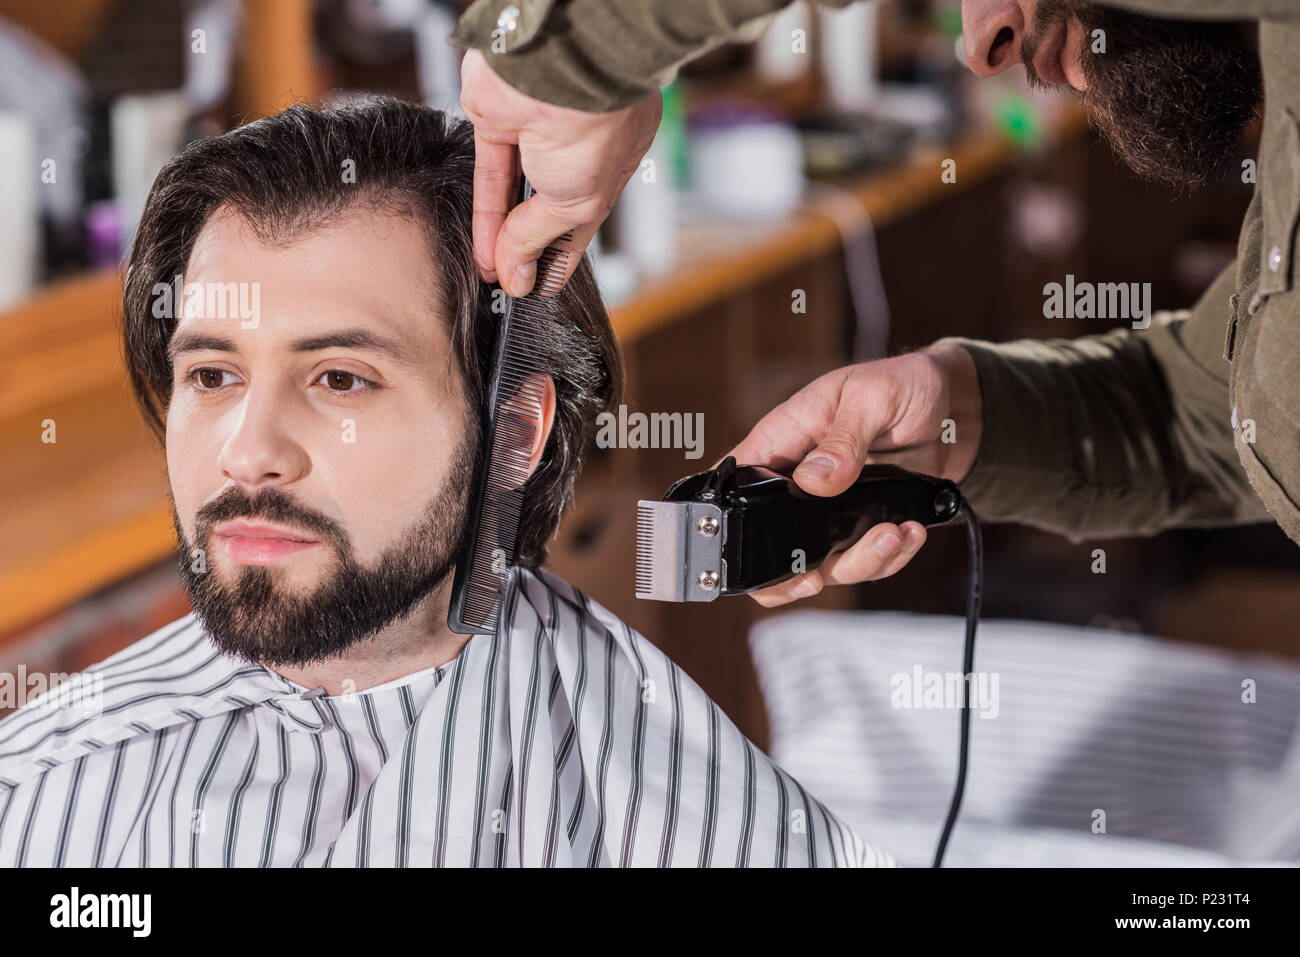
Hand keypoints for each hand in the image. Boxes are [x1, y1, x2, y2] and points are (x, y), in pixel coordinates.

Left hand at [460, 49, 662, 296]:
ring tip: (493, 276)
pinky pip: (489, 174)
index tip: (544, 287)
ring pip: (513, 193)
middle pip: (546, 207)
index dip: (562, 255)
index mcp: (615, 157)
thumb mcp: (576, 202)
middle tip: (514, 286)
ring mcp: (535, 131)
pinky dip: (484, 212)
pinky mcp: (497, 119)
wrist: (560, 71)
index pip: (584, 217)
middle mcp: (577, 145)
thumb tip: (516, 275)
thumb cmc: (594, 126)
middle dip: (529, 248)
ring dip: (502, 236)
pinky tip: (482, 250)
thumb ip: (538, 238)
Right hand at [721, 343, 981, 605]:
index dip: (734, 524)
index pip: (737, 485)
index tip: (760, 553)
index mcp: (782, 440)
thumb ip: (843, 440)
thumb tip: (812, 481)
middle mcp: (798, 480)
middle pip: (771, 545)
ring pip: (823, 563)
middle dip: (792, 573)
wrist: (956, 405)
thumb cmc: (903, 383)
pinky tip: (912, 532)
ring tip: (894, 534)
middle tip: (816, 578)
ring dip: (860, 561)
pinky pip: (866, 560)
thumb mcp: (871, 398)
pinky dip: (890, 558)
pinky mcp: (863, 523)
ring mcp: (829, 508)